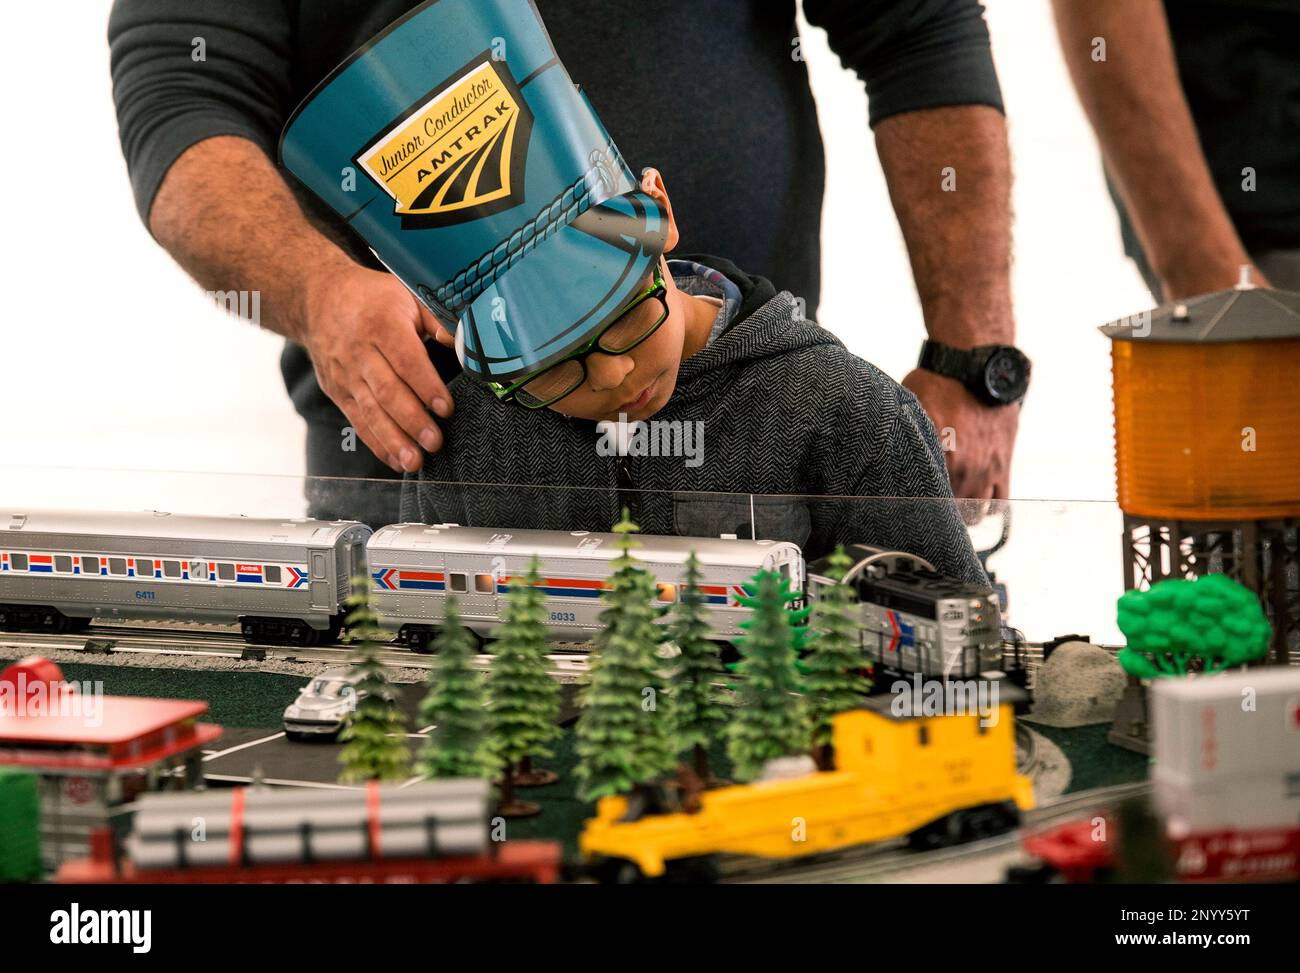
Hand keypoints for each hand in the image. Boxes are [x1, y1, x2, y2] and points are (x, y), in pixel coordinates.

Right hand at [300, 262, 453, 471]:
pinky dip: (377, 443)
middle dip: (412, 420)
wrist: (319, 299)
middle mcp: (359, 351)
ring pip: (369, 411)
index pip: (406, 360)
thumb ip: (437, 319)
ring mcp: (345, 374)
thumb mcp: (406, 294)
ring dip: (393, 440)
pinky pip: (357, 421)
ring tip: (415, 462)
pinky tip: (396, 460)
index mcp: (381, 324)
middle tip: (435, 442)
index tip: (446, 408)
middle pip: (386, 390)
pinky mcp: (338, 391)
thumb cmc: (373, 298)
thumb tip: (465, 342)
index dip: (426, 386)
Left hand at [902, 368, 1019, 513]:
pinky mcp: (1004, 465)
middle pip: (951, 514)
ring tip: (952, 510)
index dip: (914, 509)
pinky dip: (989, 508)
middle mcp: (965, 468)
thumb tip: (875, 450)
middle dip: (938, 516)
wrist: (978, 366)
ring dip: (964, 515)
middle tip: (928, 511)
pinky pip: (1001, 502)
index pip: (923, 500)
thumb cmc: (939, 382)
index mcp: (939, 456)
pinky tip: (976, 504)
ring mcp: (987, 470)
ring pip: (977, 514)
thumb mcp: (908, 407)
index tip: (905, 510)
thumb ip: (901, 434)